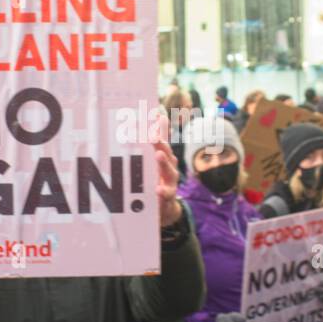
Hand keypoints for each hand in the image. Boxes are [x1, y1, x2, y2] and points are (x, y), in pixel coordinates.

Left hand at [151, 112, 181, 227]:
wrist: (166, 207)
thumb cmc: (157, 180)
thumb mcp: (153, 163)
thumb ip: (152, 144)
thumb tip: (152, 120)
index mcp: (164, 156)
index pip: (161, 139)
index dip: (160, 127)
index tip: (156, 114)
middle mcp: (169, 166)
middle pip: (166, 152)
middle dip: (160, 143)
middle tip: (153, 135)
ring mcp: (170, 181)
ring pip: (169, 171)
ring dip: (163, 163)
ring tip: (159, 155)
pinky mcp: (168, 197)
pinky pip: (166, 193)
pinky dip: (162, 191)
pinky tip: (157, 189)